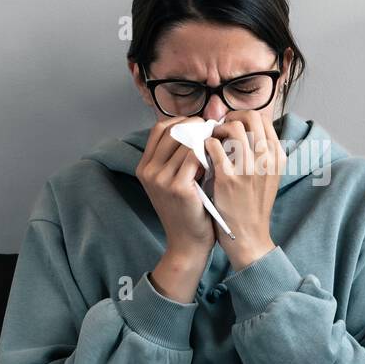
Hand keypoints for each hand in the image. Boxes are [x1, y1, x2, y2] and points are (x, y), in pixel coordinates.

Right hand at [135, 116, 214, 260]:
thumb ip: (178, 155)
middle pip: (173, 131)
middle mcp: (148, 171)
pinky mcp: (178, 187)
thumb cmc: (187, 210)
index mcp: (144, 167)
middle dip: (197, 127)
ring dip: (206, 140)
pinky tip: (219, 160)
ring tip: (219, 146)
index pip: (159, 128)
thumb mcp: (174, 181)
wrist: (188, 243)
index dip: (182, 120)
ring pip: (187, 143)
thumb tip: (200, 123)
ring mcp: (161, 180)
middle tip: (215, 131)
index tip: (200, 123)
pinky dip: (209, 154)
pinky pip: (196, 157)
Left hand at [205, 110, 284, 270]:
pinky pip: (214, 146)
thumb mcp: (266, 176)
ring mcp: (249, 168)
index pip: (264, 119)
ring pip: (233, 127)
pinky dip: (205, 145)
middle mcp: (267, 159)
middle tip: (219, 129)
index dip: (244, 117)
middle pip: (251, 117)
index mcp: (277, 157)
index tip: (231, 125)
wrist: (249, 237)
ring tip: (210, 140)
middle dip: (231, 117)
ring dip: (217, 129)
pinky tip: (203, 155)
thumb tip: (239, 126)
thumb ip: (257, 152)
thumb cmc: (252, 205)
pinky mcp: (229, 178)